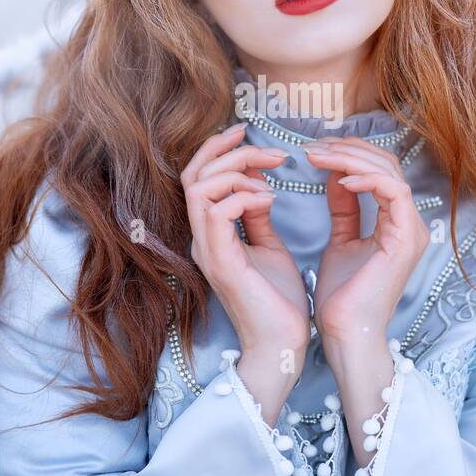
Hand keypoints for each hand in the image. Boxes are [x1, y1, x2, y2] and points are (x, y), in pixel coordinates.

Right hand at [181, 122, 310, 364]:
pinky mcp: (222, 264)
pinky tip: (270, 200)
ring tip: (271, 178)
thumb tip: (259, 184)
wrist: (283, 343)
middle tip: (270, 151)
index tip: (249, 132)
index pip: (197, 178)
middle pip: (192, 175)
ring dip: (237, 172)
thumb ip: (257, 216)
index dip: (218, 149)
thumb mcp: (268, 246)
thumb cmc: (278, 300)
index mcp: (211, 234)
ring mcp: (208, 251)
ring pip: (199, 188)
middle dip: (228, 151)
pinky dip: (244, 196)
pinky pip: (217, 212)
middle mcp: (202, 239)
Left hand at [304, 135, 431, 353]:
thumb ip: (344, 207)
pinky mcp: (406, 238)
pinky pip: (393, 191)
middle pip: (387, 163)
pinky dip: (365, 178)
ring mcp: (412, 230)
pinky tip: (339, 179)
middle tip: (313, 147)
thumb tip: (337, 174)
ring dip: (350, 158)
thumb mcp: (341, 239)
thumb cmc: (342, 296)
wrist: (345, 332)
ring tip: (318, 156)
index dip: (349, 153)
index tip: (315, 150)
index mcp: (397, 222)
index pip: (380, 170)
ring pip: (389, 171)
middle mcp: (410, 222)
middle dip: (347, 149)